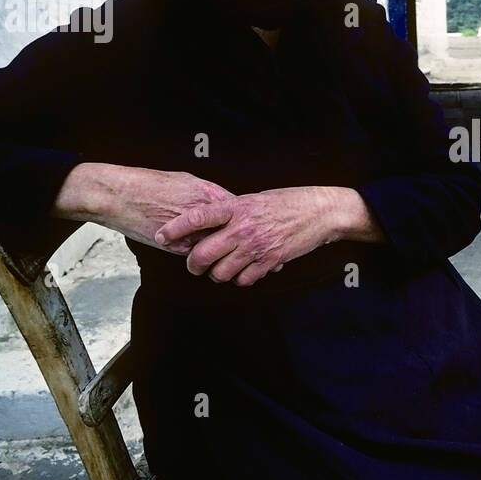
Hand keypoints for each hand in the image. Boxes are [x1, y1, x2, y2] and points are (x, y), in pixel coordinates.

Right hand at [52, 163, 235, 255]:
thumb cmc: (147, 185)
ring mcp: (189, 230)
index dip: (243, 217)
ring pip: (215, 244)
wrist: (117, 197)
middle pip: (232, 229)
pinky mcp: (176, 246)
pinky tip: (202, 253)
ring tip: (225, 250)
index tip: (246, 222)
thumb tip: (222, 202)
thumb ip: (206, 193)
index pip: (236, 209)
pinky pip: (196, 253)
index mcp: (205, 193)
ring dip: (220, 248)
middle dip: (237, 236)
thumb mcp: (183, 180)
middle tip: (241, 240)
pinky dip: (201, 253)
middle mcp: (201, 212)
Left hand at [154, 185, 384, 286]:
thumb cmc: (287, 202)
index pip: (197, 217)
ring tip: (221, 269)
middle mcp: (243, 227)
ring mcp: (256, 246)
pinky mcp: (270, 260)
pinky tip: (244, 271)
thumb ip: (232, 211)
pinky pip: (244, 279)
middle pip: (203, 253)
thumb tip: (208, 223)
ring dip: (217, 274)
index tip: (161, 236)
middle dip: (193, 264)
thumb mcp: (254, 199)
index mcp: (237, 207)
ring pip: (221, 272)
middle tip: (194, 265)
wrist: (319, 211)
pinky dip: (240, 279)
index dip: (175, 228)